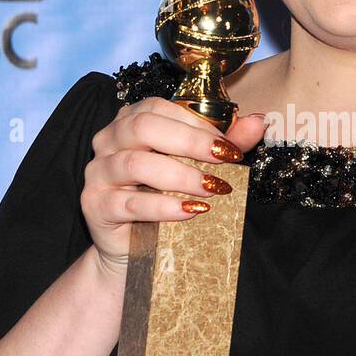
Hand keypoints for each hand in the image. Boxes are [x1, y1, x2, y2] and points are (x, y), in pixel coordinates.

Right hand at [82, 96, 267, 273]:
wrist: (136, 247)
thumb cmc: (166, 198)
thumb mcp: (197, 168)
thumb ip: (224, 144)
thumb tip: (259, 121)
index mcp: (130, 121)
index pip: (160, 108)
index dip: (197, 124)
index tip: (229, 146)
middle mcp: (108, 141)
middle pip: (144, 128)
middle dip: (190, 143)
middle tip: (225, 161)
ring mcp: (98, 173)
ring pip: (135, 164)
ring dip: (180, 176)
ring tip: (213, 190)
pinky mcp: (95, 206)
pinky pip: (128, 203)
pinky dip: (163, 206)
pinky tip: (190, 212)